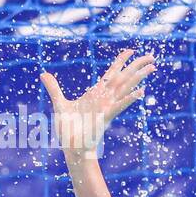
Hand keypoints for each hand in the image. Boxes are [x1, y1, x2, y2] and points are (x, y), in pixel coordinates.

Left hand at [40, 49, 154, 156]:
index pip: (111, 73)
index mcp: (96, 94)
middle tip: (151, 56)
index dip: (120, 61)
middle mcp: (105, 99)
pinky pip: (119, 106)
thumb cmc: (68, 128)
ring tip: (153, 67)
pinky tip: (140, 92)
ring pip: (125, 89)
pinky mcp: (105, 118)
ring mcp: (107, 107)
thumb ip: (54, 88)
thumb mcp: (60, 104)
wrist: (71, 146)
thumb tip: (43, 74)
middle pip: (123, 78)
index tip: (131, 50)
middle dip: (136, 66)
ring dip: (138, 78)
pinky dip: (129, 99)